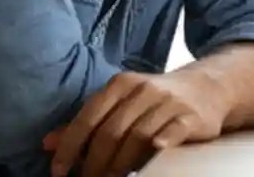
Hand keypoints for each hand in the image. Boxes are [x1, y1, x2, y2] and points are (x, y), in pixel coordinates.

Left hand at [44, 70, 228, 176]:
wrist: (206, 87)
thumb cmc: (154, 100)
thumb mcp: (120, 104)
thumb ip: (87, 123)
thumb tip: (47, 143)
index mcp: (121, 85)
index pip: (89, 117)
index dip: (71, 146)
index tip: (59, 171)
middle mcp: (143, 89)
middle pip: (112, 131)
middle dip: (94, 163)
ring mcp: (169, 102)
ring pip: (138, 136)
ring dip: (121, 164)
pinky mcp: (190, 116)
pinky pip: (174, 130)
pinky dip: (163, 140)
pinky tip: (154, 151)